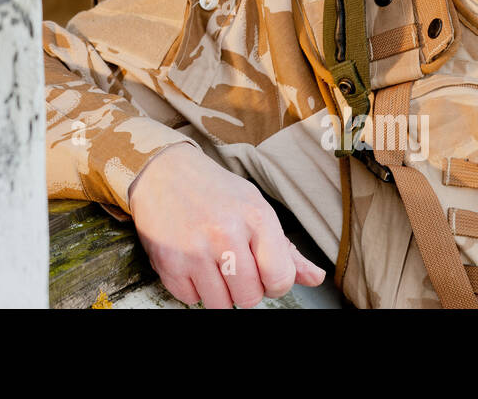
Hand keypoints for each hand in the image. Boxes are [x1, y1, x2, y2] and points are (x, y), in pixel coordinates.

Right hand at [127, 142, 326, 307]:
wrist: (162, 171)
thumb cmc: (214, 191)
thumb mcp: (255, 207)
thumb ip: (286, 248)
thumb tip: (315, 278)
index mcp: (255, 217)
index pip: (280, 279)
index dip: (274, 282)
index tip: (263, 271)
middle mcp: (225, 233)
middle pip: (250, 298)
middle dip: (245, 288)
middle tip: (233, 265)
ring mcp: (194, 250)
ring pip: (220, 305)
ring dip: (219, 292)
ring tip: (212, 264)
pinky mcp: (168, 262)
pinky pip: (190, 299)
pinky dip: (193, 288)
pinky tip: (191, 262)